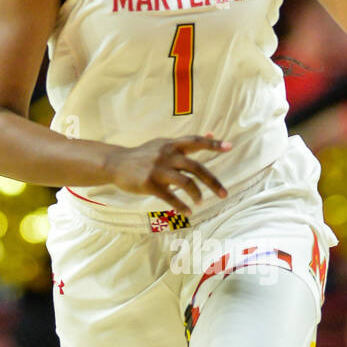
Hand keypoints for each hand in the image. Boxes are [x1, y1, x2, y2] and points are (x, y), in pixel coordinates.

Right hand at [105, 134, 230, 213]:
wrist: (116, 163)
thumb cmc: (144, 155)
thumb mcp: (164, 144)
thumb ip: (187, 142)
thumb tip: (212, 134)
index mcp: (171, 145)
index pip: (195, 141)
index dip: (212, 144)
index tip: (230, 147)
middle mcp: (166, 155)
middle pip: (195, 167)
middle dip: (212, 182)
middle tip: (224, 194)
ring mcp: (157, 169)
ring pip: (185, 182)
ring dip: (197, 194)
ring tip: (201, 202)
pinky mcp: (149, 184)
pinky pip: (170, 197)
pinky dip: (181, 206)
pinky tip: (188, 212)